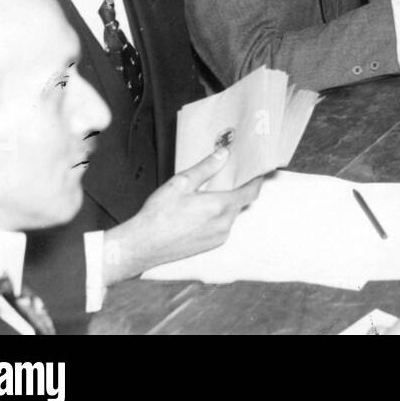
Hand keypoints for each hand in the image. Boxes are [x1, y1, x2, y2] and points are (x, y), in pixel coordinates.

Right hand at [102, 148, 262, 281]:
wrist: (142, 246)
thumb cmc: (158, 216)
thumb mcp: (181, 183)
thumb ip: (206, 167)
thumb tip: (223, 154)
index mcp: (220, 207)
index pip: (251, 192)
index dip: (256, 180)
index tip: (257, 171)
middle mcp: (224, 225)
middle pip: (241, 203)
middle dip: (239, 189)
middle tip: (231, 177)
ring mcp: (218, 237)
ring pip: (231, 215)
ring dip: (227, 204)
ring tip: (211, 193)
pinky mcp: (210, 246)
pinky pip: (222, 227)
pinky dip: (219, 217)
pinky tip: (202, 211)